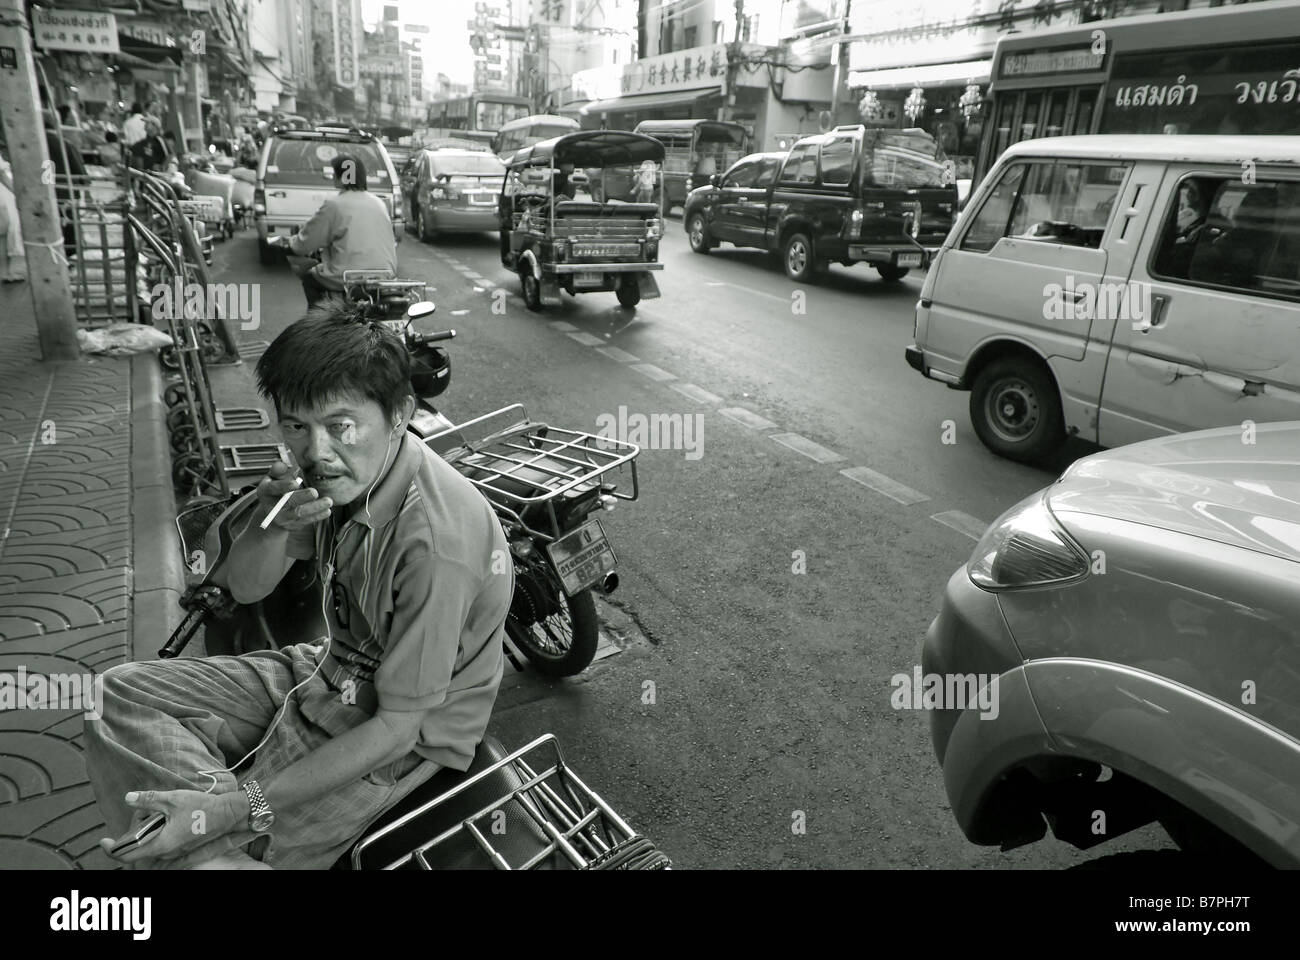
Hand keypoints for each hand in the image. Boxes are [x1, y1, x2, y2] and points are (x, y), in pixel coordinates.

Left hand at [99, 788, 246, 865]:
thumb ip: (148, 800)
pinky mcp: (182, 847)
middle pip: (138, 849)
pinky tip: (165, 817)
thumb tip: (129, 797)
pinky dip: (157, 832)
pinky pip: (161, 843)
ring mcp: (175, 851)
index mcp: (160, 844)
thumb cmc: (202, 808)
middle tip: (139, 813)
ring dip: (146, 832)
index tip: (104, 841)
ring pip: (150, 846)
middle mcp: (166, 852)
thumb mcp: (172, 799)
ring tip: (154, 812)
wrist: (228, 814)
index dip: (112, 850)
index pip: (127, 855)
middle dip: (133, 832)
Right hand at [256, 459, 331, 531]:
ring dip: (315, 508)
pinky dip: (317, 516)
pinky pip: (306, 521)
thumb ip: (277, 470)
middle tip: (314, 492)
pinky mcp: (292, 526)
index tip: (295, 483)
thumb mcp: (272, 478)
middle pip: (288, 502)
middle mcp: (272, 507)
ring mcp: (282, 518)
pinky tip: (327, 510)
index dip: (283, 486)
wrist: (271, 514)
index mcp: (265, 491)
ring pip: (299, 514)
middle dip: (302, 497)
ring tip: (328, 501)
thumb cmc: (275, 491)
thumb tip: (282, 465)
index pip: (273, 488)